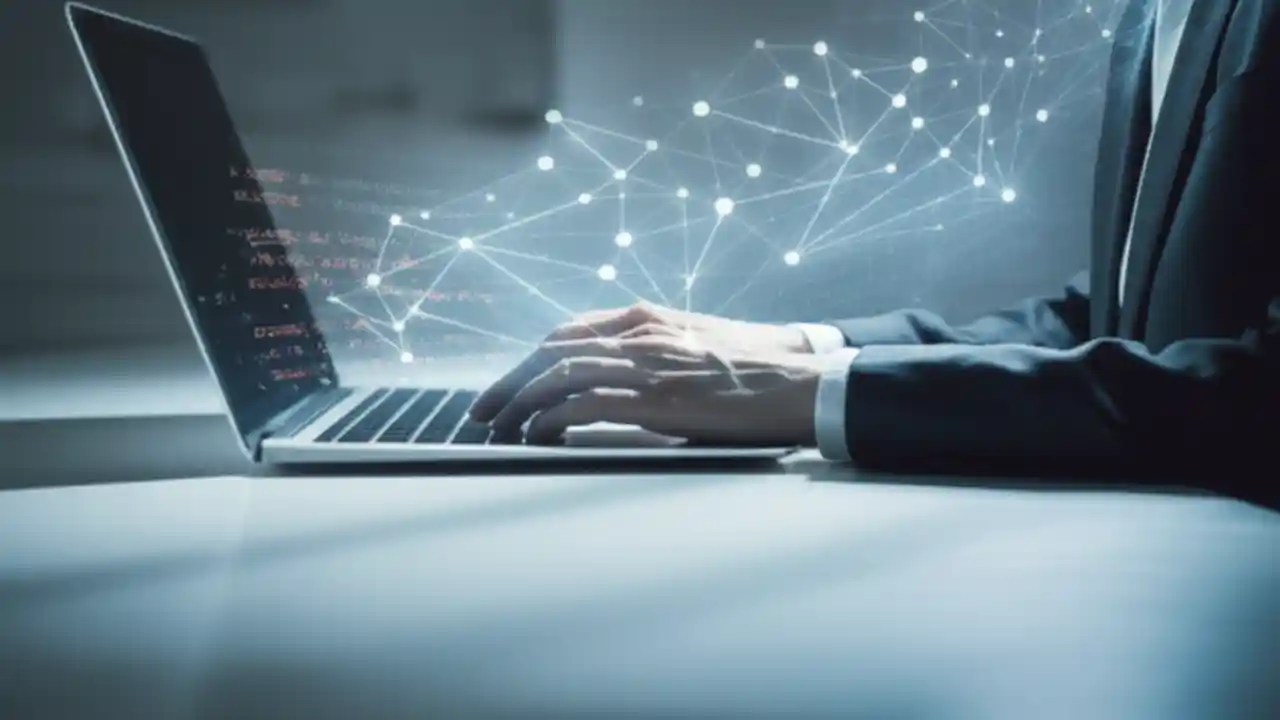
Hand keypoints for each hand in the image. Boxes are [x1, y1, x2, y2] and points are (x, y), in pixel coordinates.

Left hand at [469, 302, 813, 422]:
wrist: (798, 379)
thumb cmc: (752, 367)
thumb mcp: (693, 345)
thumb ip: (650, 351)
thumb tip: (612, 378)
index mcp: (645, 318)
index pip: (568, 332)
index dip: (529, 360)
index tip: (507, 384)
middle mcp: (639, 332)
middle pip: (552, 350)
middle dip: (510, 382)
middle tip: (483, 410)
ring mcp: (647, 362)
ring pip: (559, 373)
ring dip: (520, 402)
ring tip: (498, 428)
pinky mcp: (657, 396)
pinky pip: (585, 403)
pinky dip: (552, 418)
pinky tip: (537, 436)